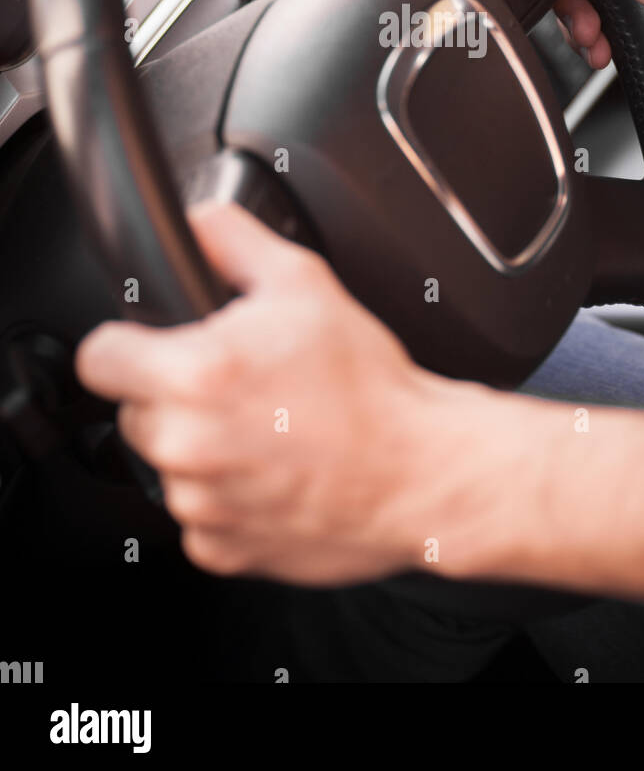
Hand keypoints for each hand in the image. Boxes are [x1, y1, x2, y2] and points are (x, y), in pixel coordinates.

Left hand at [75, 202, 505, 585]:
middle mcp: (186, 444)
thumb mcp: (306, 283)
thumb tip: (201, 221)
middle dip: (172, 394)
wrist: (418, 470)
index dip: (126, 342)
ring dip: (200, 448)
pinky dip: (226, 497)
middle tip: (236, 384)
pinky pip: (199, 516)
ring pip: (167, 464)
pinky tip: (274, 472)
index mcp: (194, 374)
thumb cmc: (369, 386)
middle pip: (133, 410)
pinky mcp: (221, 549)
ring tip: (266, 429)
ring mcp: (200, 504)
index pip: (98, 357)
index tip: (150, 346)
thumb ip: (236, 241)